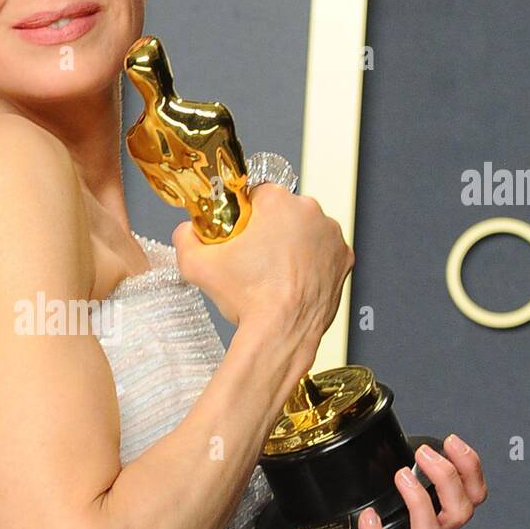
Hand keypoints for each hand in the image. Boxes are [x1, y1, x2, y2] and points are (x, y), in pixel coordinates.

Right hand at [171, 186, 354, 343]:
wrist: (280, 333)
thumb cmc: (249, 299)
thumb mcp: (196, 265)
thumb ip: (185, 238)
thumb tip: (187, 231)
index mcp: (278, 201)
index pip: (256, 195)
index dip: (243, 216)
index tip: (238, 234)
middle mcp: (311, 212)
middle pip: (283, 212)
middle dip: (269, 229)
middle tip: (253, 258)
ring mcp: (331, 236)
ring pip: (304, 231)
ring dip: (291, 245)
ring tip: (273, 272)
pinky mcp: (344, 259)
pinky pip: (323, 253)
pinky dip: (310, 263)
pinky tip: (292, 280)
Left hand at [312, 434, 487, 528]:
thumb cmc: (358, 524)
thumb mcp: (382, 490)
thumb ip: (396, 469)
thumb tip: (395, 436)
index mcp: (432, 517)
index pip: (472, 496)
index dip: (470, 469)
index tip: (451, 441)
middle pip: (460, 514)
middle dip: (448, 478)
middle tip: (423, 454)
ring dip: (421, 502)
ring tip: (401, 475)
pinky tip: (369, 516)